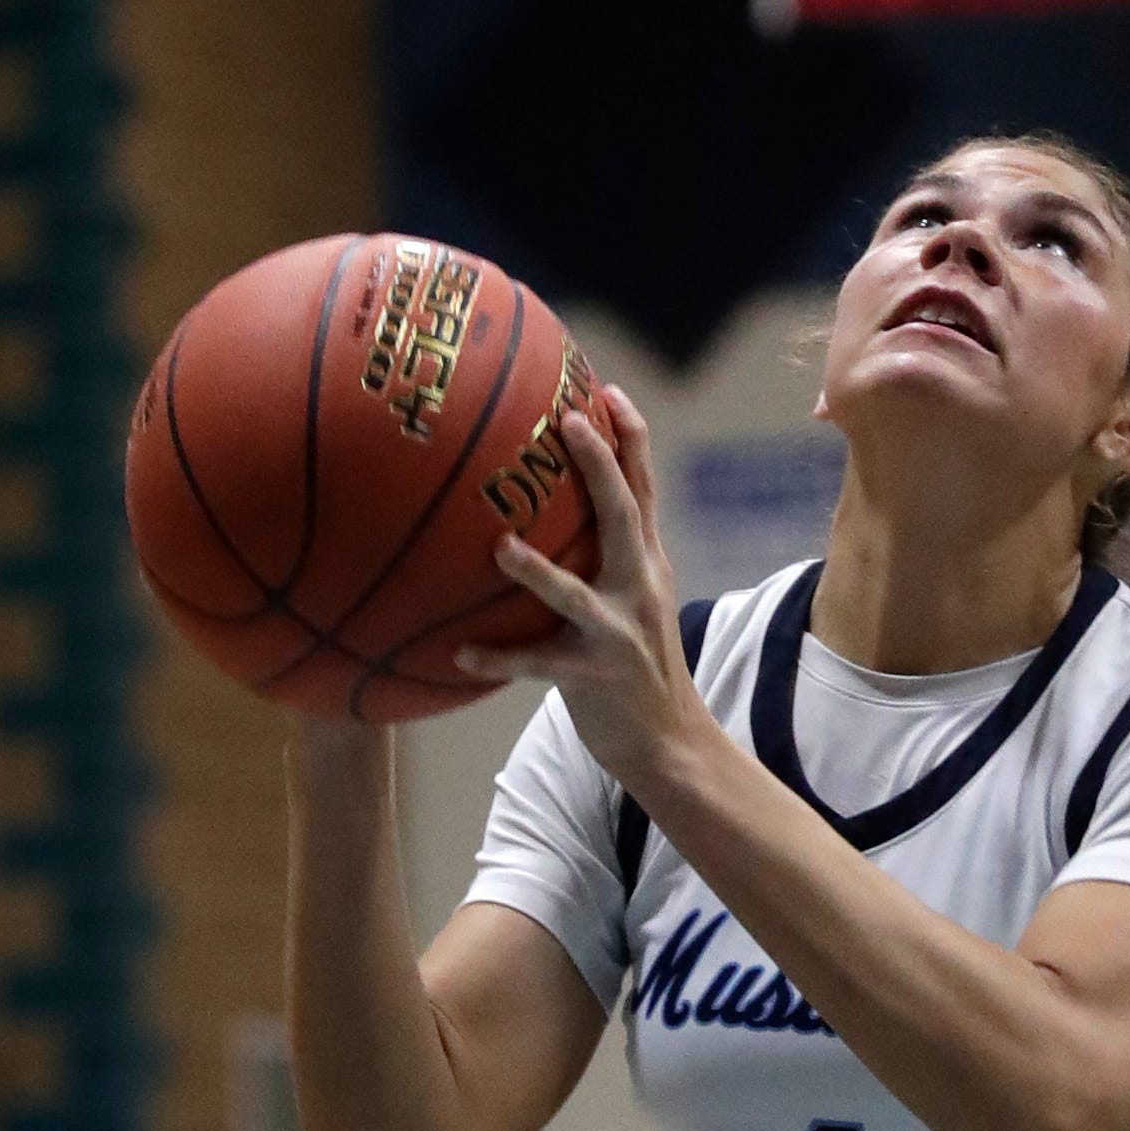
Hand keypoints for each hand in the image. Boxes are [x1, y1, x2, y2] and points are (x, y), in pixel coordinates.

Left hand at [455, 388, 708, 797]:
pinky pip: (538, 666)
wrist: (670, 741)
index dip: (630, 437)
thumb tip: (541, 513)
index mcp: (647, 563)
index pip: (643, 488)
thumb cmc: (634, 663)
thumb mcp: (633, 602)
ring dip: (536, 572)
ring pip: (575, 595)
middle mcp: (639, 587)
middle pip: (623, 514)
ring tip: (500, 546)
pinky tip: (459, 653)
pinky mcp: (595, 678)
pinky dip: (498, 659)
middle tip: (567, 420)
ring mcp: (619, 633)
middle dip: (599, 464)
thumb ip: (603, 558)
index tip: (606, 390)